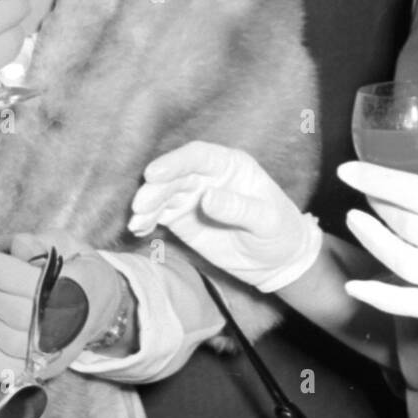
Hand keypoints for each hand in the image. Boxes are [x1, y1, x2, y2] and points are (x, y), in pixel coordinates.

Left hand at [0, 232, 123, 382]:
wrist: (102, 307)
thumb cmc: (78, 270)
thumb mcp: (69, 244)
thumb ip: (43, 242)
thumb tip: (17, 245)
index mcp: (81, 289)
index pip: (30, 284)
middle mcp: (70, 326)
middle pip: (13, 311)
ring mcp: (56, 353)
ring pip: (4, 337)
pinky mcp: (41, 370)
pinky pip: (3, 366)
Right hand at [129, 141, 321, 292]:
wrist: (277, 261)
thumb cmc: (280, 232)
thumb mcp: (267, 221)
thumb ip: (239, 208)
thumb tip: (206, 197)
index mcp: (231, 165)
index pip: (198, 156)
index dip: (174, 162)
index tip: (153, 173)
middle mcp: (208, 176)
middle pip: (175, 175)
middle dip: (155, 188)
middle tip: (139, 206)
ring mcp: (193, 196)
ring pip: (164, 194)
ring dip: (147, 206)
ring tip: (137, 222)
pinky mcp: (184, 219)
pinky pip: (160, 215)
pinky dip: (148, 221)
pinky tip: (138, 230)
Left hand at [337, 161, 417, 338]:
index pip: (414, 193)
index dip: (377, 178)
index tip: (347, 168)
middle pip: (407, 226)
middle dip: (378, 204)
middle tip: (361, 188)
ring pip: (405, 263)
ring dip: (374, 242)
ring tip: (356, 221)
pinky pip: (417, 307)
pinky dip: (384, 300)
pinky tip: (357, 288)